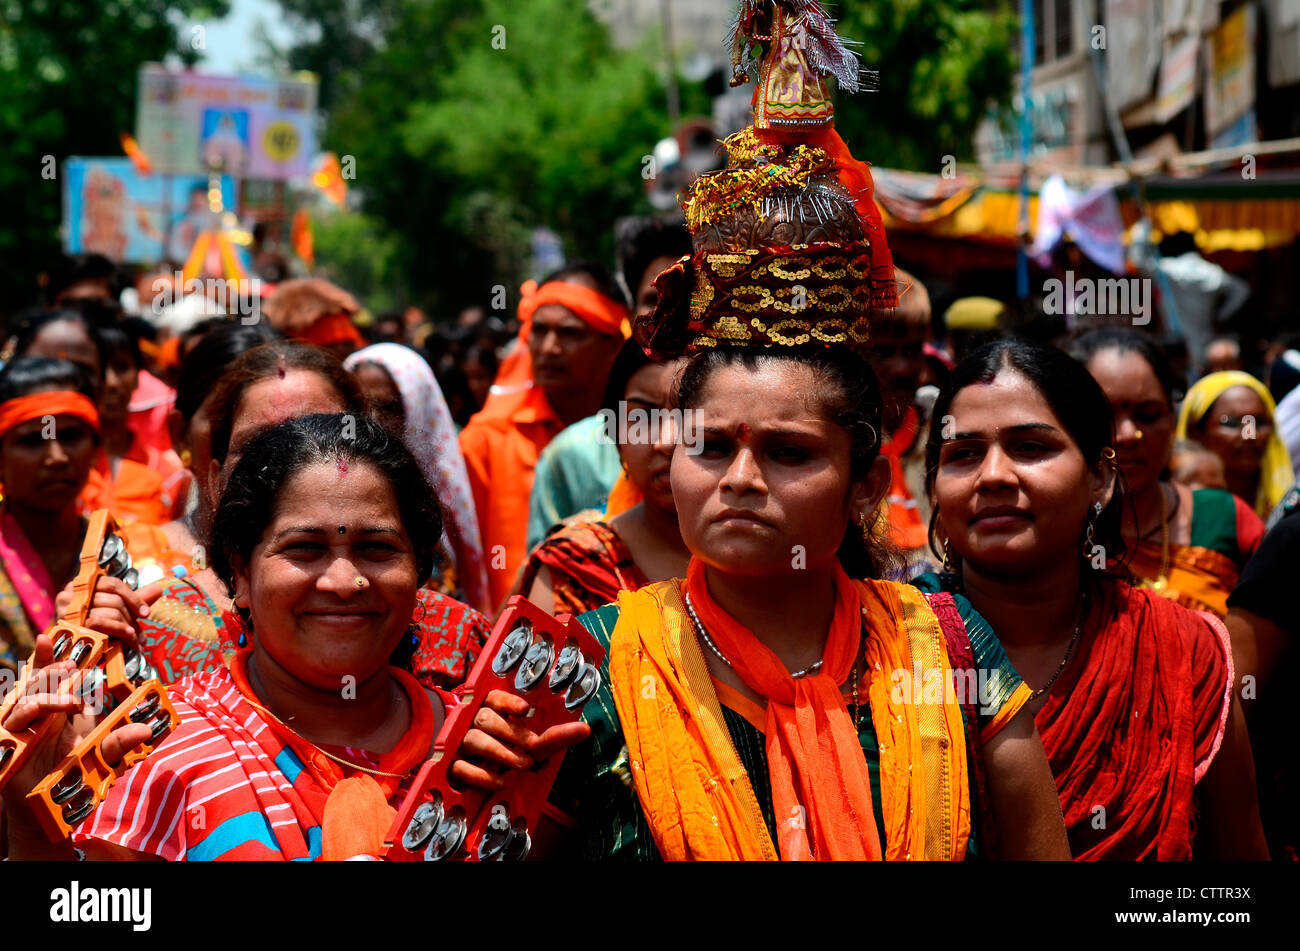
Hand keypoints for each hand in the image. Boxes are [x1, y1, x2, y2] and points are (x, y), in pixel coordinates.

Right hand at [1, 634, 151, 817]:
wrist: (49, 807)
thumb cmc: (73, 775)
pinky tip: (47, 710)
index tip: (52, 637)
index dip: (49, 656)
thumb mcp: (101, 755)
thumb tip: (146, 728)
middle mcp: (37, 714)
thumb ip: (120, 740)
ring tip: (72, 700)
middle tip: (74, 663)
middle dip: (53, 668)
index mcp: (56, 708)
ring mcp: (21, 728)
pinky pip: (12, 721)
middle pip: (37, 681)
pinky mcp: (9, 744)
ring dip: (49, 694)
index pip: (50, 676)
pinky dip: (29, 711)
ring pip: (26, 698)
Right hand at [54, 576, 165, 645]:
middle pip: (113, 600)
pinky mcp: (70, 624)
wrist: (67, 653)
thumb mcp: (113, 612)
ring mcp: (68, 609)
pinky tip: (128, 637)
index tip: (146, 614)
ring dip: (129, 628)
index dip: (134, 598)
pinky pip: (100, 622)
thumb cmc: (93, 630)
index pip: (112, 583)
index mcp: (82, 584)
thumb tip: (158, 589)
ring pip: (110, 611)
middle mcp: (71, 593)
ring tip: (137, 641)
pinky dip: (119, 630)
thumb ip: (133, 600)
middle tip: (142, 635)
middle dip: (132, 618)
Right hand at [448, 689, 589, 789]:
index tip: (526, 709)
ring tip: (523, 763)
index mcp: (489, 711)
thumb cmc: (505, 754)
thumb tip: (584, 729)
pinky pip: (461, 768)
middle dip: (512, 733)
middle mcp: (472, 724)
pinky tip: (501, 781)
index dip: (508, 701)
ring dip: (501, 751)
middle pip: (486, 718)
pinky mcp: (451, 768)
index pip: (493, 698)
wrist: (474, 781)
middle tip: (533, 747)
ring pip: (474, 739)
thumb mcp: (530, 746)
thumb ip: (553, 738)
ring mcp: (460, 746)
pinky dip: (482, 775)